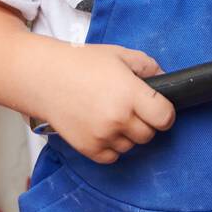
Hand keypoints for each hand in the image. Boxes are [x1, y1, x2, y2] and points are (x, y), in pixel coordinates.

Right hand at [30, 43, 174, 163]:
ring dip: (127, 135)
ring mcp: (102, 136)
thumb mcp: (119, 54)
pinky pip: (112, 157)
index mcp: (130, 94)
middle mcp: (118, 119)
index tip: (158, 108)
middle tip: (131, 108)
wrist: (44, 78)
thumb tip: (167, 78)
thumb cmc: (81, 63)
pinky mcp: (88, 148)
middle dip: (145, 123)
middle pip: (149, 134)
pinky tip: (102, 128)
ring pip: (131, 146)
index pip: (165, 118)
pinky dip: (112, 146)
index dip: (165, 113)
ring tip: (112, 115)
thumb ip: (148, 65)